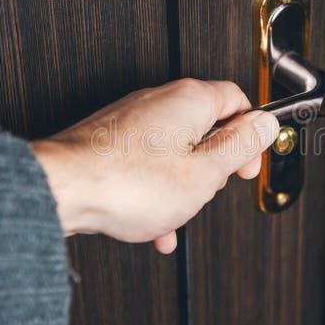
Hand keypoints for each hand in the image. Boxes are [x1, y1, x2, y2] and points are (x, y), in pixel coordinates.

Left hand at [31, 78, 278, 253]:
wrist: (60, 191)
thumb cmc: (126, 183)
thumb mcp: (204, 173)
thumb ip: (239, 147)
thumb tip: (264, 126)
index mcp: (189, 100)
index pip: (237, 100)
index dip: (250, 133)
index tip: (249, 161)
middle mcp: (158, 101)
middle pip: (204, 125)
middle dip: (213, 163)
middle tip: (212, 188)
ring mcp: (130, 120)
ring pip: (173, 151)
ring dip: (182, 185)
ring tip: (178, 213)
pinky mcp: (108, 141)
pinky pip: (145, 164)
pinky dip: (154, 191)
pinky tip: (152, 224)